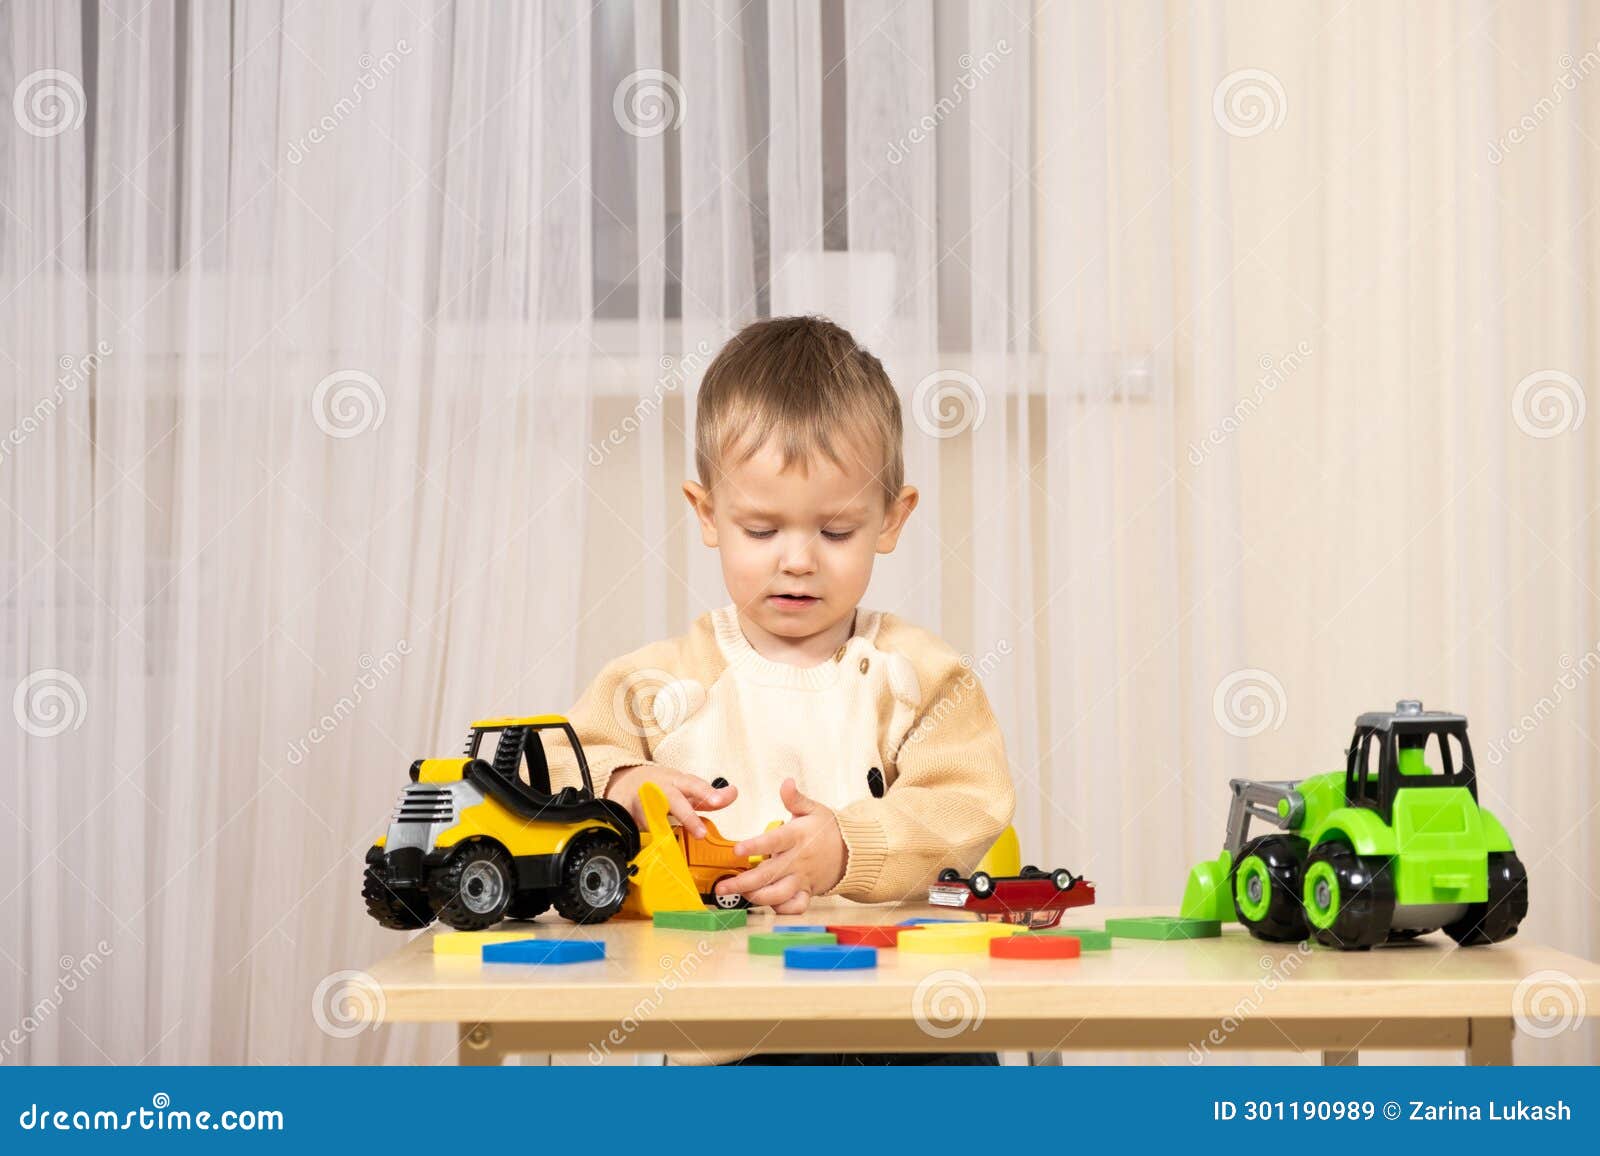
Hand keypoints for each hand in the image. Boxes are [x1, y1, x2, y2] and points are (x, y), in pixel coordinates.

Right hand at [603, 766, 735, 837]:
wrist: (626, 783)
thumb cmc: (662, 787)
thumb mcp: (685, 787)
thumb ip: (708, 796)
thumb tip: (733, 794)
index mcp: (677, 782)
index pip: (695, 785)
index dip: (708, 793)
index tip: (722, 799)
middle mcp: (661, 789)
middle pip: (674, 801)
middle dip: (688, 817)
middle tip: (700, 833)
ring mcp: (643, 801)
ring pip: (653, 815)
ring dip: (661, 829)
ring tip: (670, 841)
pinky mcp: (628, 813)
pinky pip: (637, 827)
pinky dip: (643, 834)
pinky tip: (650, 841)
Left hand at [715, 779, 846, 914]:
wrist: (853, 851)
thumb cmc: (828, 829)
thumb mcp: (813, 809)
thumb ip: (795, 799)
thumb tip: (786, 782)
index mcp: (798, 837)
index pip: (775, 841)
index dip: (755, 846)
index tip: (737, 850)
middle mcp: (798, 860)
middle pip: (769, 874)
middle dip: (743, 883)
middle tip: (722, 887)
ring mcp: (802, 879)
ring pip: (779, 894)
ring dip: (757, 898)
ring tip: (740, 896)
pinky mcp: (807, 892)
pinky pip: (795, 907)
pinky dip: (782, 910)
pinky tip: (767, 906)